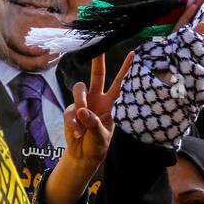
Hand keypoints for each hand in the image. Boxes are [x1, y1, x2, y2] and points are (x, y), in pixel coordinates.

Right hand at [64, 51, 134, 170]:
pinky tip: (77, 133)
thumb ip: (94, 124)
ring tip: (82, 121)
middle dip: (98, 62)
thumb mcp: (101, 137)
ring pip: (79, 89)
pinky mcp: (70, 111)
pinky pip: (70, 110)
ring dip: (80, 102)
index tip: (133, 54)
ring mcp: (83, 104)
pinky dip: (73, 123)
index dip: (126, 69)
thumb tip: (82, 111)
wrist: (82, 155)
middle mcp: (97, 99)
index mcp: (110, 104)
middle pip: (97, 76)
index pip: (120, 84)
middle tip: (98, 48)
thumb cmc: (97, 145)